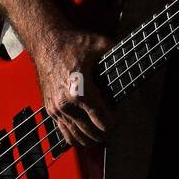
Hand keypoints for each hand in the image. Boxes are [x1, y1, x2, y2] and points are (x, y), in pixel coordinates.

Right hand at [30, 26, 118, 146]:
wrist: (45, 41)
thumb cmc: (70, 43)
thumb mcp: (99, 45)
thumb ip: (117, 55)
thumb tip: (132, 62)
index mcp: (80, 91)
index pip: (103, 121)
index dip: (116, 121)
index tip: (119, 114)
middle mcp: (66, 104)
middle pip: (92, 133)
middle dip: (107, 131)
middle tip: (113, 122)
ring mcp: (56, 108)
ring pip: (77, 137)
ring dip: (92, 137)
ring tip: (102, 130)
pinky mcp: (50, 109)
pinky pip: (64, 133)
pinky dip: (76, 137)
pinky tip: (86, 132)